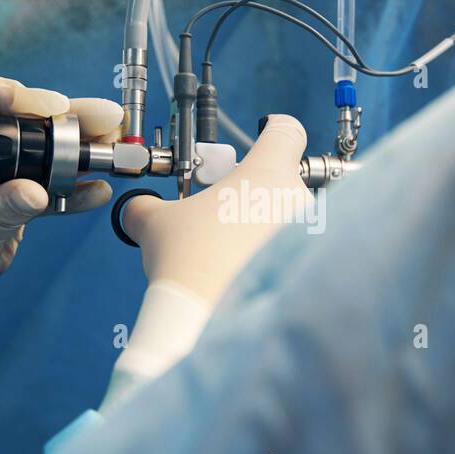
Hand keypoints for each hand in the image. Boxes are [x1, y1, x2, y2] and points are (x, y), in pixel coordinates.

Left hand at [0, 75, 122, 399]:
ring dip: (79, 152)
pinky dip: (72, 192)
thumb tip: (37, 192)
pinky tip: (97, 191)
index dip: (11, 95)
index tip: (47, 107)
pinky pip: (47, 190)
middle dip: (65, 118)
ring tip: (114, 148)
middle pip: (20, 123)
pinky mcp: (11, 204)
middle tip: (105, 118)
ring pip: (40, 154)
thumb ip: (1, 210)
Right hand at [121, 115, 312, 306]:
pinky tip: (250, 280)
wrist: (211, 322)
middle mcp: (300, 198)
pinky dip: (279, 263)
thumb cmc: (189, 265)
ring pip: (293, 222)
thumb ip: (146, 208)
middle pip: (284, 183)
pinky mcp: (315, 268)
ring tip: (234, 258)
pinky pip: (301, 256)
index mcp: (266, 172)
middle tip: (225, 220)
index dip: (274, 131)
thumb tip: (138, 210)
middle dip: (255, 199)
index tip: (263, 137)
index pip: (288, 131)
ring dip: (267, 233)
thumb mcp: (154, 225)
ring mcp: (315, 236)